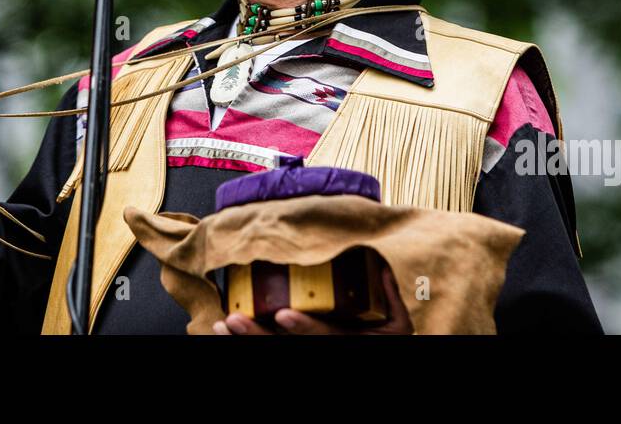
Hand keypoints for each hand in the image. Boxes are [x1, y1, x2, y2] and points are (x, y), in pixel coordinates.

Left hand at [213, 262, 413, 334]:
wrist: (378, 353)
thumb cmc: (385, 339)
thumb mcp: (399, 326)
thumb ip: (393, 299)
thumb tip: (384, 267)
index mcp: (347, 342)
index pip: (324, 338)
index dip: (304, 328)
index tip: (284, 314)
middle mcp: (322, 351)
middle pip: (286, 348)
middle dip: (257, 336)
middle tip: (234, 320)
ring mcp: (307, 353)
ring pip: (272, 351)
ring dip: (243, 340)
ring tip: (221, 325)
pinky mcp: (294, 350)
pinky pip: (270, 349)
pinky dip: (244, 341)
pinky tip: (221, 331)